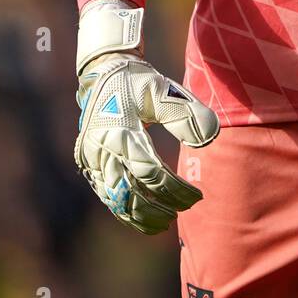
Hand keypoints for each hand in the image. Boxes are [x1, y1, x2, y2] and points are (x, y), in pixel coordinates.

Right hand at [74, 2, 218, 233]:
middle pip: (129, 190)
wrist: (105, 72)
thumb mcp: (166, 91)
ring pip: (114, 196)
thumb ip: (188, 115)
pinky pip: (105, 192)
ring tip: (162, 225)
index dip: (174, 189)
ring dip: (138, 214)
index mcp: (121, 130)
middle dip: (156, 207)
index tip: (196, 196)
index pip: (150, 171)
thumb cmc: (140, 83)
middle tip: (179, 215)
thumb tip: (209, 139)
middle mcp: (101, 147)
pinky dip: (122, 208)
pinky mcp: (88, 162)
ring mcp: (91, 157)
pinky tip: (140, 217)